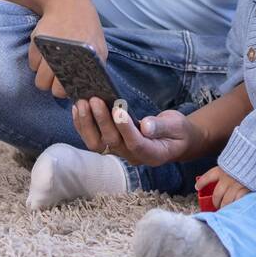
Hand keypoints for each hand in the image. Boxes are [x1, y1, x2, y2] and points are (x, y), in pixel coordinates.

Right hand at [28, 0, 107, 98]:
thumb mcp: (98, 47)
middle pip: (52, 90)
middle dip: (54, 86)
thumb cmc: (86, 29)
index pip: (71, 89)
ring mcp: (49, 51)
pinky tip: (45, 53)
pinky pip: (32, 65)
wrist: (68, 4)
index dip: (68, 90)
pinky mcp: (36, 43)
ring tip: (51, 66)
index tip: (69, 84)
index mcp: (84, 61)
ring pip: (40, 81)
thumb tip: (88, 89)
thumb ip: (96, 68)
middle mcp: (66, 57)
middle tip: (58, 77)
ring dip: (44, 77)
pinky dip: (37, 63)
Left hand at [73, 100, 200, 166]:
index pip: (136, 144)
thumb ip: (162, 126)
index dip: (126, 128)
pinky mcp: (112, 145)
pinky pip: (93, 139)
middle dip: (101, 120)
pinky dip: (83, 124)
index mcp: (153, 154)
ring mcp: (121, 152)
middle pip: (113, 142)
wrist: (176, 141)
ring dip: (87, 123)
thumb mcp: (177, 126)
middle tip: (94, 99)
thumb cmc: (178, 132)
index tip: (118, 109)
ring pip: (98, 143)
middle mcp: (133, 157)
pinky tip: (78, 108)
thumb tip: (146, 125)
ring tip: (82, 102)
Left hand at [195, 166, 249, 208]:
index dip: (202, 183)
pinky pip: (237, 202)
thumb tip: (219, 178)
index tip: (197, 187)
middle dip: (216, 202)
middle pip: (217, 195)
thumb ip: (226, 169)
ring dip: (224, 207)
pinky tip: (235, 207)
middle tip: (217, 205)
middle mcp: (227, 178)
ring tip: (225, 209)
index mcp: (222, 170)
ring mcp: (236, 185)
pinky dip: (236, 206)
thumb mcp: (233, 162)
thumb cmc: (247, 160)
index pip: (208, 177)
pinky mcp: (245, 191)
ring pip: (226, 201)